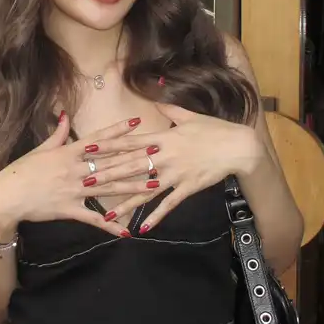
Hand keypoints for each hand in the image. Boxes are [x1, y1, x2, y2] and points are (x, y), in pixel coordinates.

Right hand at [0, 114, 163, 236]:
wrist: (5, 197)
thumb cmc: (21, 171)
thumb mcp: (39, 149)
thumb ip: (57, 134)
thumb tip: (64, 115)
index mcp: (67, 153)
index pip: (98, 139)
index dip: (118, 131)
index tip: (137, 123)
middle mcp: (74, 170)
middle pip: (110, 162)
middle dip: (135, 158)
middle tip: (157, 154)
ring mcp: (73, 190)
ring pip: (108, 187)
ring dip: (132, 187)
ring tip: (153, 186)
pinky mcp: (69, 210)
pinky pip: (93, 219)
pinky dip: (109, 225)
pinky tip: (125, 231)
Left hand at [89, 104, 265, 232]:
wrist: (238, 147)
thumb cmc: (214, 129)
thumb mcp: (189, 115)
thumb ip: (168, 108)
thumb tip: (155, 95)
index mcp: (163, 138)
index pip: (130, 143)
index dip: (108, 146)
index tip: (89, 149)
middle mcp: (165, 156)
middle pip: (131, 167)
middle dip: (107, 175)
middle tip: (86, 182)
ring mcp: (176, 174)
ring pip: (145, 190)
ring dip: (125, 202)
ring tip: (107, 214)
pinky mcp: (187, 188)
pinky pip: (168, 204)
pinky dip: (155, 216)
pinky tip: (142, 228)